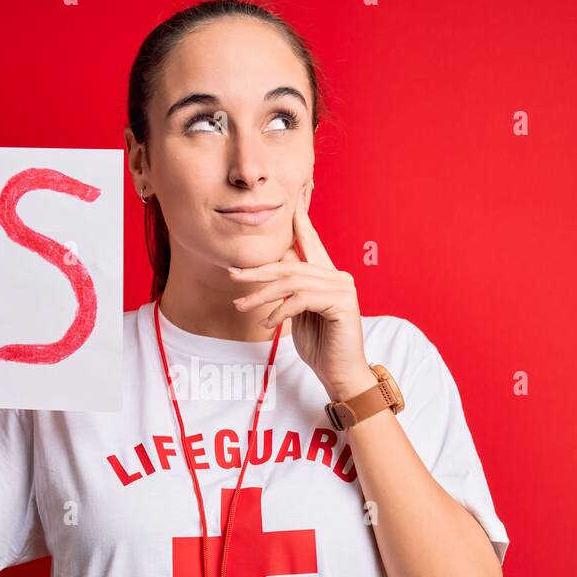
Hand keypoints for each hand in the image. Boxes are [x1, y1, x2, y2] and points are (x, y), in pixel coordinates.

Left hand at [228, 180, 376, 401]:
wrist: (340, 375)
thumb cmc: (320, 346)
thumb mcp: (298, 314)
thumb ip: (291, 291)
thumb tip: (272, 271)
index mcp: (328, 275)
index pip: (310, 242)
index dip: (299, 222)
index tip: (289, 201)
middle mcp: (338, 277)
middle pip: (291, 264)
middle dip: (258, 270)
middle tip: (233, 275)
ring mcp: (343, 288)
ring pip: (292, 281)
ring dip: (262, 294)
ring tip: (242, 305)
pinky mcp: (342, 304)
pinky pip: (301, 299)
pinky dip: (280, 310)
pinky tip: (267, 324)